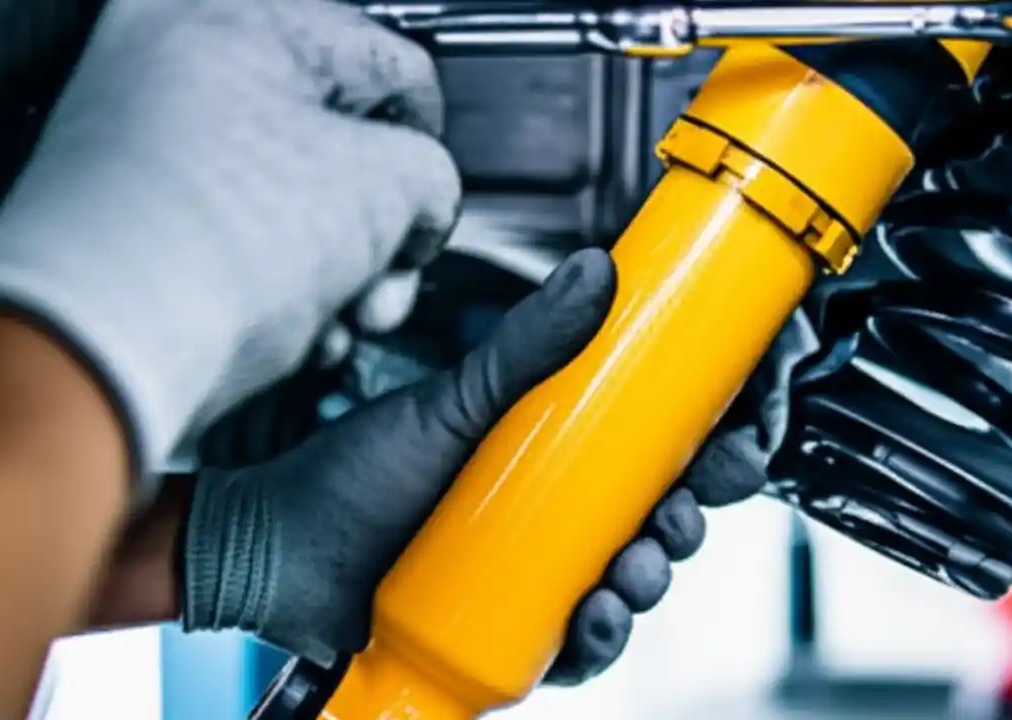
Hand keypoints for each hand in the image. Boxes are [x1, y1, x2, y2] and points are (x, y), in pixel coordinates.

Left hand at [0, 0, 459, 492]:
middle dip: (384, 230)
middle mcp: (178, 68)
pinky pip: (243, 239)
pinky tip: (302, 331)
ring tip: (349, 316)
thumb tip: (426, 200)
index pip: (389, 64)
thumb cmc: (212, 254)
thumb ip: (435, 177)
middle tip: (392, 272)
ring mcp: (151, 147)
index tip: (433, 200)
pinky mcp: (140, 221)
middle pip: (338, 144)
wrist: (106, 356)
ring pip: (295, 204)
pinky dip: (287, 288)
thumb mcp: (389, 190)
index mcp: (234, 17)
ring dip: (344, 272)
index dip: (431, 145)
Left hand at [181, 250, 768, 682]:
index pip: (655, 445)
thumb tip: (595, 272)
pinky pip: (580, 646)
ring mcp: (535, 575)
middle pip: (658, 516)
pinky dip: (605, 638)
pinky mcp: (513, 632)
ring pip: (629, 580)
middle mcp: (555, 513)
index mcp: (555, 451)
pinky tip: (602, 618)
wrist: (274, 554)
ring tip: (641, 566)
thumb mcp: (452, 404)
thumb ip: (523, 345)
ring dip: (655, 577)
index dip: (711, 443)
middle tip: (686, 507)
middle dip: (691, 515)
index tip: (737, 433)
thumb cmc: (352, 475)